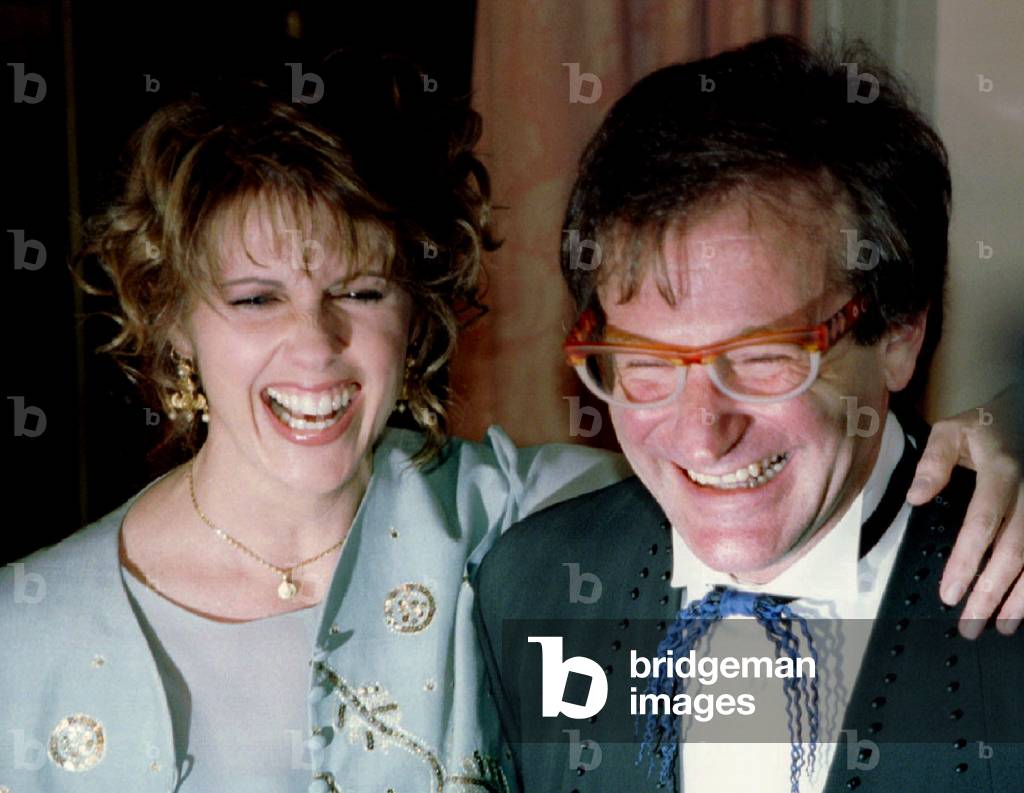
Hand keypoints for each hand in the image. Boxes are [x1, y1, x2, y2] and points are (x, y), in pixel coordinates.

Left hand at [907, 384, 1022, 638]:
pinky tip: (1023, 606)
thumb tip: (915, 498)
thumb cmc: (988, 425)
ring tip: (1000, 625)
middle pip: (1015, 551)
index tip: (950, 593)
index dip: (968, 561)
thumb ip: (933, 463)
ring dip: (1022, 597)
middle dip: (993, 592)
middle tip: (970, 623)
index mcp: (1002, 471)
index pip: (983, 523)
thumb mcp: (952, 429)